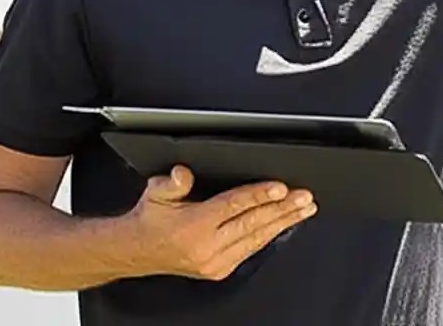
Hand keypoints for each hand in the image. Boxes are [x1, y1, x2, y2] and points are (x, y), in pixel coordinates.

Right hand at [127, 165, 316, 280]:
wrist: (138, 251)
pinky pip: (251, 250)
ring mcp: (215, 261)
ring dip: (283, 223)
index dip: (259, 195)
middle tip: (304, 198)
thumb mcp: (155, 193)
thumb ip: (171, 182)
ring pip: (256, 239)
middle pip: (252, 224)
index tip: (281, 188)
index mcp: (192, 226)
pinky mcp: (220, 269)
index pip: (233, 207)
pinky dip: (270, 236)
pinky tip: (285, 224)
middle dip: (282, 210)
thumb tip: (182, 173)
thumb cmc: (150, 219)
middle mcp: (206, 247)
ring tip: (304, 209)